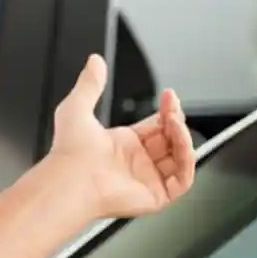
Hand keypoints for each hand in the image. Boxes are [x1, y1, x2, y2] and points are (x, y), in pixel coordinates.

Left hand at [45, 54, 195, 218]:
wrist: (70, 178)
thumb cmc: (68, 150)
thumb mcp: (77, 107)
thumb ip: (90, 83)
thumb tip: (94, 60)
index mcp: (123, 145)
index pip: (156, 126)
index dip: (166, 110)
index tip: (169, 95)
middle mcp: (136, 163)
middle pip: (170, 140)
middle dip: (176, 121)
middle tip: (172, 107)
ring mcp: (147, 180)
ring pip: (180, 159)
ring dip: (184, 138)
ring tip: (174, 121)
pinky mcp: (155, 197)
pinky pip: (182, 180)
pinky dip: (188, 161)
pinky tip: (181, 142)